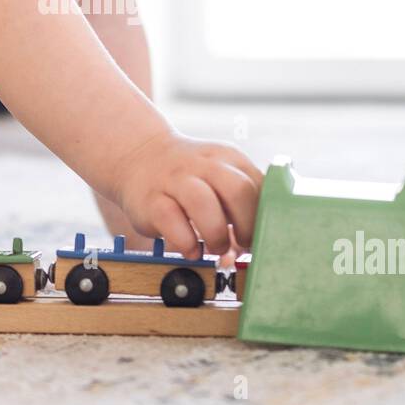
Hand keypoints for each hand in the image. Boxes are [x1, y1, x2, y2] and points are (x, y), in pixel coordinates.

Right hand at [114, 130, 262, 258]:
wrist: (140, 155)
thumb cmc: (189, 177)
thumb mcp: (220, 175)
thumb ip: (243, 200)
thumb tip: (262, 240)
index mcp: (229, 159)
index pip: (260, 186)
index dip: (265, 217)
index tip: (262, 236)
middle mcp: (204, 164)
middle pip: (238, 189)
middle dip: (246, 225)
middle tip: (241, 243)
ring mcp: (176, 179)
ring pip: (203, 202)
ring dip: (216, 234)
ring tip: (216, 247)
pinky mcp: (151, 199)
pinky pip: (171, 220)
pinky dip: (186, 242)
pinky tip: (191, 249)